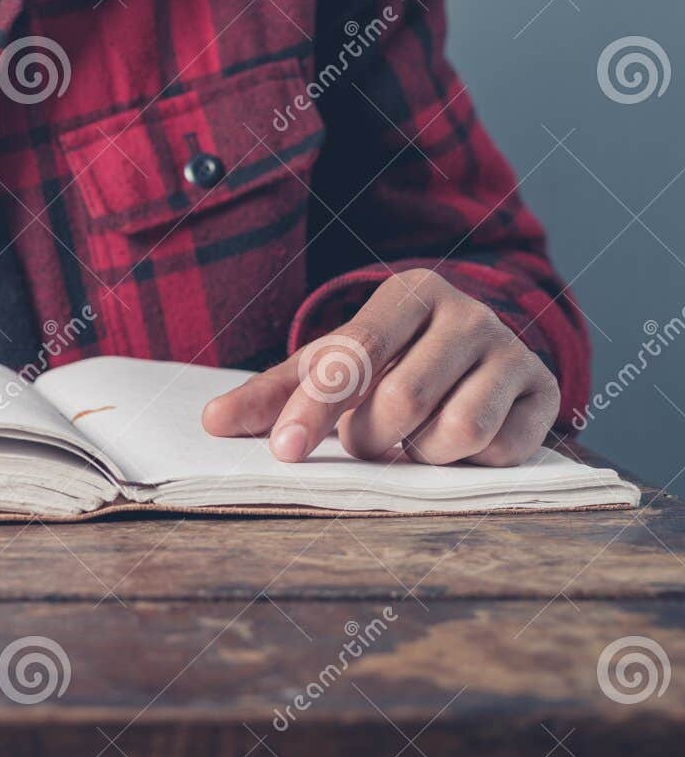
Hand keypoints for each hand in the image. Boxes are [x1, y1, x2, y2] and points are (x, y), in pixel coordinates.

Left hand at [201, 270, 559, 466]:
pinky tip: (454, 445)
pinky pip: (499, 449)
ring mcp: (512, 350)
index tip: (286, 453)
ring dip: (419, 453)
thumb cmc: (386, 365)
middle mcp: (466, 312)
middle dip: (370, 437)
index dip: (315, 407)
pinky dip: (466, 463)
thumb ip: (271, 395)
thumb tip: (211, 423)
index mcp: (407, 293)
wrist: (472, 359)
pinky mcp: (545, 392)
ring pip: (457, 429)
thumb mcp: (329, 368)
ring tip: (410, 440)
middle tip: (366, 440)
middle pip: (403, 400)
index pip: (354, 353)